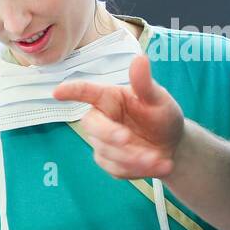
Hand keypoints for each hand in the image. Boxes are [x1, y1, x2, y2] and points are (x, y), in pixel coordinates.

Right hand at [53, 54, 182, 178]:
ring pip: (107, 152)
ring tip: (159, 158)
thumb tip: (140, 58)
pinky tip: (161, 165)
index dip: (72, 91)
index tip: (57, 92)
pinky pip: (118, 169)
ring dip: (134, 158)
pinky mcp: (109, 162)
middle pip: (92, 126)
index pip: (87, 92)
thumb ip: (145, 83)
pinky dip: (140, 170)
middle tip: (127, 139)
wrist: (172, 145)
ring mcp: (102, 142)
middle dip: (108, 134)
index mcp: (110, 97)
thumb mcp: (158, 99)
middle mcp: (102, 119)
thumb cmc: (161, 115)